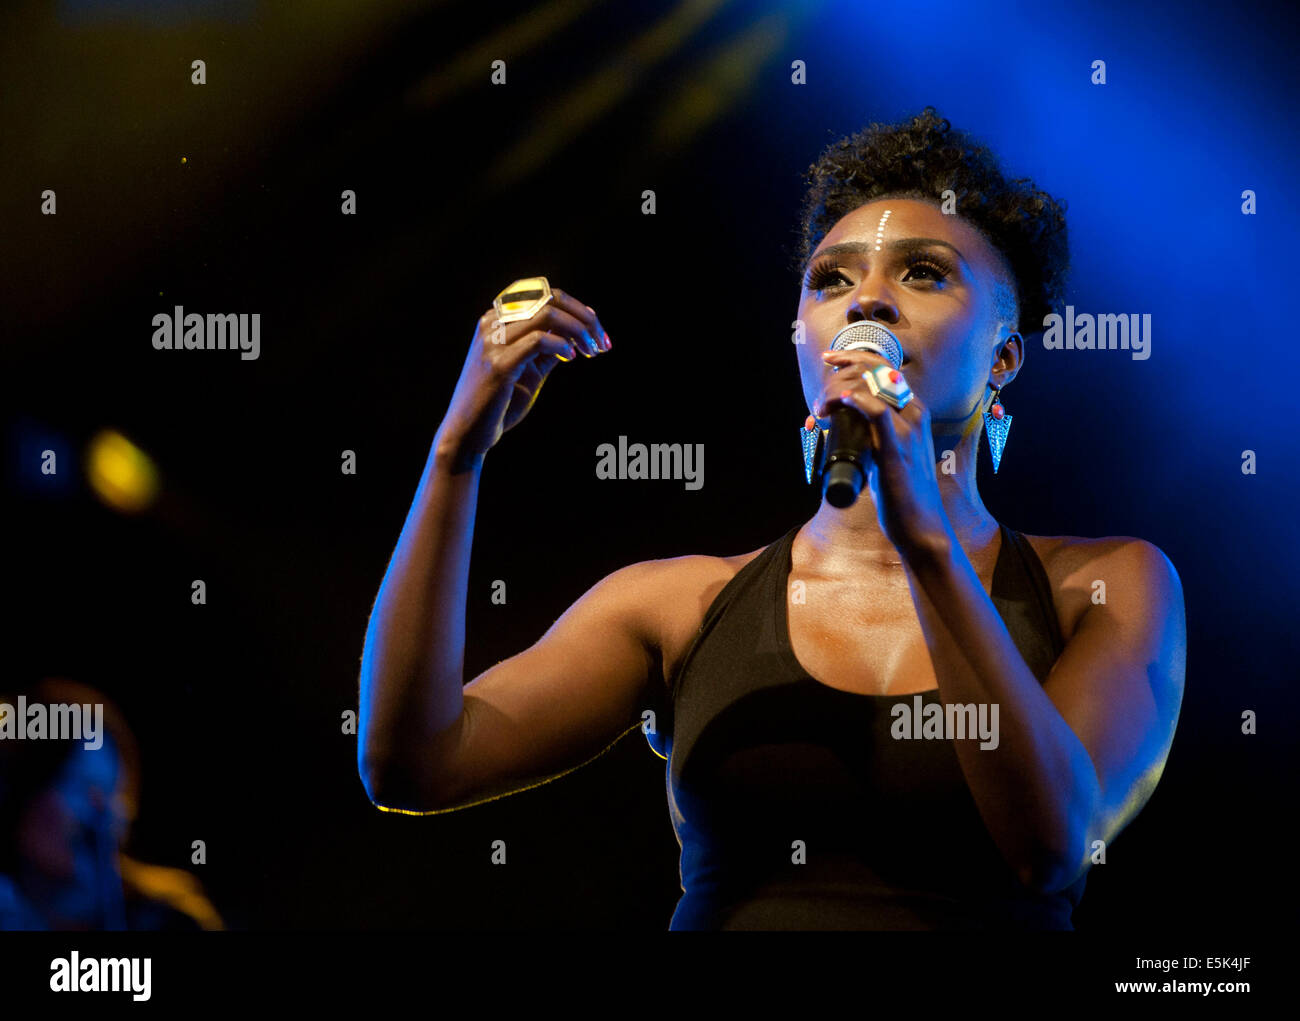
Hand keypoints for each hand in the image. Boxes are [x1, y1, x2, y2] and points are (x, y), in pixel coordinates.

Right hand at [437, 286, 610, 466]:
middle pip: (550, 299)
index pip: (545, 295)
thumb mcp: (529, 369)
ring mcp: (493, 342)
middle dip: (584, 318)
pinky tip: (572, 357)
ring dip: (579, 331)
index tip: (597, 330)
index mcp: (497, 319)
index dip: (577, 309)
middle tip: (603, 342)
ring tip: (593, 351)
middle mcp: (492, 323)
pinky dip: (562, 345)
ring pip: (547, 314)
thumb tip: (578, 334)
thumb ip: (548, 349)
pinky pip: (539, 340)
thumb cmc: (499, 403)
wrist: (469, 434)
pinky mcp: (498, 364)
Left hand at [815, 350, 950, 556]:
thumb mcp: (889, 453)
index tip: (832, 360)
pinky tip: (842, 399)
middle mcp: (915, 415)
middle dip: (848, 361)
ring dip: (841, 388)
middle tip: (825, 362)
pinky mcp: (896, 450)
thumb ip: (874, 436)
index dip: (858, 359)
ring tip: (822, 404)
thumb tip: (846, 426)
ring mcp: (908, 431)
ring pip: (876, 388)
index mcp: (915, 412)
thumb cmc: (902, 493)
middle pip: (882, 370)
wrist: (920, 525)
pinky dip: (858, 401)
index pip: (887, 370)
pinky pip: (878, 414)